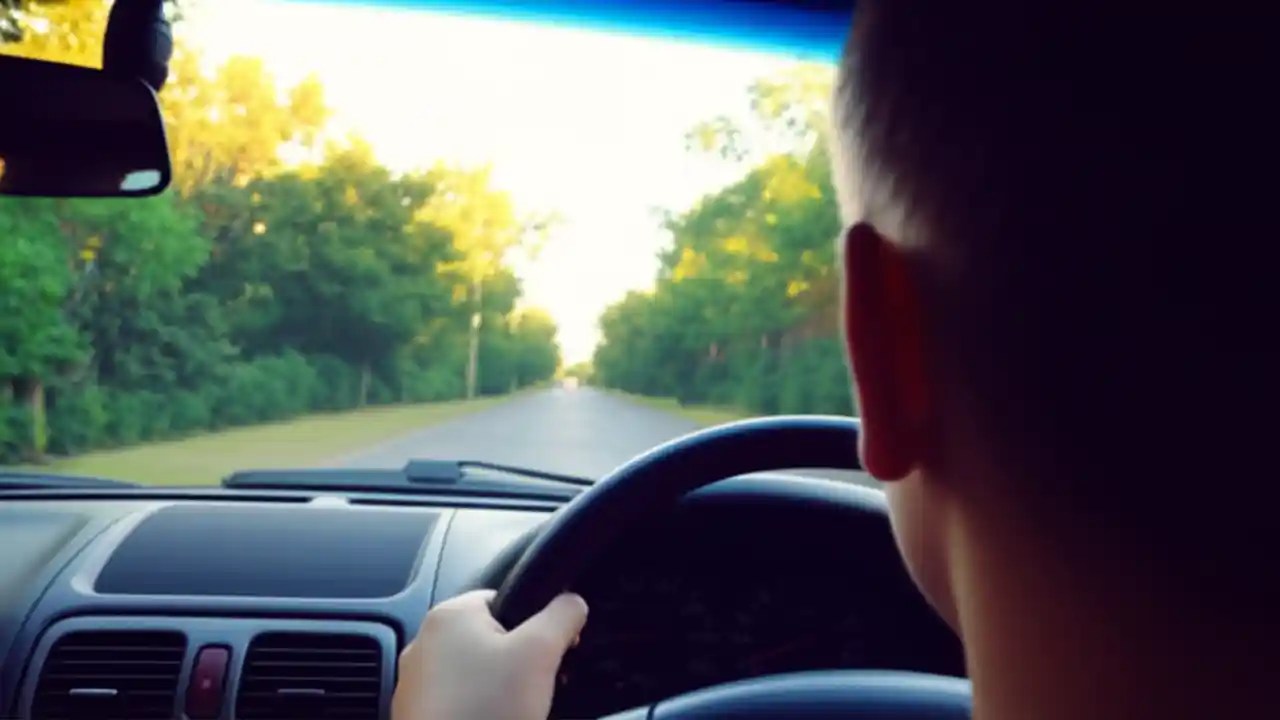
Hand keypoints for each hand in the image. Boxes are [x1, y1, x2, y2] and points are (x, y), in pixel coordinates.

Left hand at [392, 589, 588, 719]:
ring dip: (497, 690)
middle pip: (490, 640)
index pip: (503, 600)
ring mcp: (415, 683)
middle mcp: (424, 643)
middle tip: (534, 687)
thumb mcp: (540, 653)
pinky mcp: (416, 715)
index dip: (535, 624)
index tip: (549, 653)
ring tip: (513, 712)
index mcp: (450, 615)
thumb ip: (562, 615)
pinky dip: (477, 711)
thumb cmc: (486, 710)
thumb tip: (572, 601)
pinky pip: (457, 703)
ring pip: (474, 674)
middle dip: (517, 663)